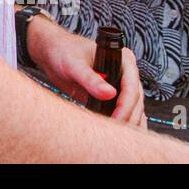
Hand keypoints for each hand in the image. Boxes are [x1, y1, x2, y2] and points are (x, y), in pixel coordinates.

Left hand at [27, 14, 145, 127]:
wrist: (52, 52)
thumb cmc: (63, 51)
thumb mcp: (74, 64)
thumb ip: (90, 79)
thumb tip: (110, 94)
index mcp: (122, 59)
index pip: (131, 86)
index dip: (126, 105)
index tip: (117, 119)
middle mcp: (125, 72)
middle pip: (135, 100)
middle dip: (127, 117)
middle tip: (115, 133)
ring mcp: (121, 85)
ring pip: (134, 109)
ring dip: (128, 122)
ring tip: (116, 137)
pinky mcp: (113, 96)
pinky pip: (124, 112)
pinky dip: (122, 122)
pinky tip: (117, 135)